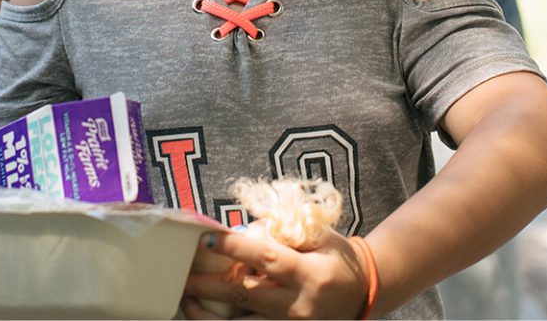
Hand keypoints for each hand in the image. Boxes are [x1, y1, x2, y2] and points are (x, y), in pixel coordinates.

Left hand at [181, 229, 368, 319]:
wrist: (364, 292)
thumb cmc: (338, 258)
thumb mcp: (319, 238)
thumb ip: (283, 235)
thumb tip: (241, 233)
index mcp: (311, 274)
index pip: (267, 259)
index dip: (235, 250)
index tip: (207, 239)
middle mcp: (299, 305)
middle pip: (245, 296)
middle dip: (208, 287)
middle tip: (182, 278)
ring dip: (209, 316)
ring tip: (185, 302)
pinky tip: (207, 316)